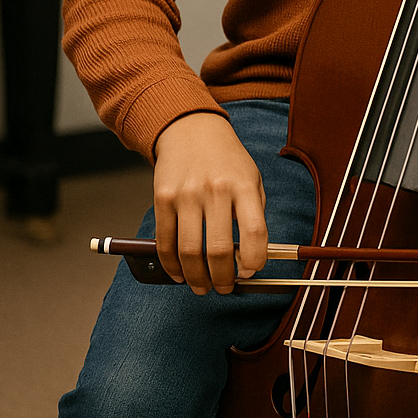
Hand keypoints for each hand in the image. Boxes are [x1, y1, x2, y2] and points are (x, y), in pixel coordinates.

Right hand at [152, 112, 268, 293]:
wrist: (192, 130)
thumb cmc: (227, 161)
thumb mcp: (252, 179)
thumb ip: (252, 215)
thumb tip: (248, 260)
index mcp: (243, 186)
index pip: (255, 233)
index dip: (254, 261)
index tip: (250, 271)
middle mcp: (214, 190)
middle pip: (218, 249)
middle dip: (222, 279)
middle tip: (224, 288)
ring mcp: (186, 194)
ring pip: (188, 252)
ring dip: (196, 278)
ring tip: (203, 287)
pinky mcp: (162, 198)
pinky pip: (164, 241)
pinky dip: (171, 265)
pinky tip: (179, 273)